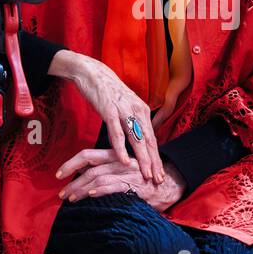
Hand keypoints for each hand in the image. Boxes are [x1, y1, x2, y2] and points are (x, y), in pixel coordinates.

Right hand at [50, 50, 164, 184]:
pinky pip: (116, 133)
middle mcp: (137, 111)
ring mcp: (124, 111)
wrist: (92, 73)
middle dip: (154, 163)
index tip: (160, 175)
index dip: (157, 158)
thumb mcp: (126, 106)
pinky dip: (121, 148)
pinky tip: (124, 161)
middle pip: (148, 142)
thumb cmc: (108, 92)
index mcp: (142, 111)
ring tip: (146, 175)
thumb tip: (139, 138)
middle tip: (158, 180)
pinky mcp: (109, 111)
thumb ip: (133, 121)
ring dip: (142, 159)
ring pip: (136, 139)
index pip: (152, 139)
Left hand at [56, 148, 184, 211]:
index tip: (58, 174)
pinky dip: (101, 190)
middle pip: (90, 167)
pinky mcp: (135, 185)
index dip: (71, 163)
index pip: (88, 155)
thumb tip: (86, 181)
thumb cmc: (145, 178)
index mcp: (115, 156)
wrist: (170, 183)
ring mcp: (127, 173)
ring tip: (71, 198)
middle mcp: (119, 161)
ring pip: (98, 177)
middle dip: (72, 180)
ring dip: (82, 188)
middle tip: (62, 193)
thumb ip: (107, 172)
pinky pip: (114, 186)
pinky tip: (90, 195)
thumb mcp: (124, 170)